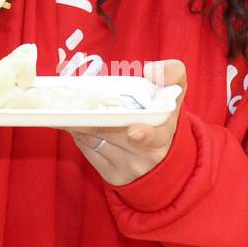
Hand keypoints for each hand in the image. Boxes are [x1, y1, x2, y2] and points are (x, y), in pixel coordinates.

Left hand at [64, 60, 186, 186]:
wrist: (161, 161)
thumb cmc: (162, 119)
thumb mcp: (174, 96)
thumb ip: (173, 73)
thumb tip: (151, 69)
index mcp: (165, 133)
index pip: (156, 136)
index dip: (145, 134)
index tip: (134, 131)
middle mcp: (149, 156)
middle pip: (112, 132)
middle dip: (93, 117)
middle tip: (74, 103)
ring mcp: (130, 168)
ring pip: (96, 139)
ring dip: (80, 122)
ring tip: (72, 108)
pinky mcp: (112, 176)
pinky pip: (88, 150)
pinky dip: (80, 134)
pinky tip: (80, 125)